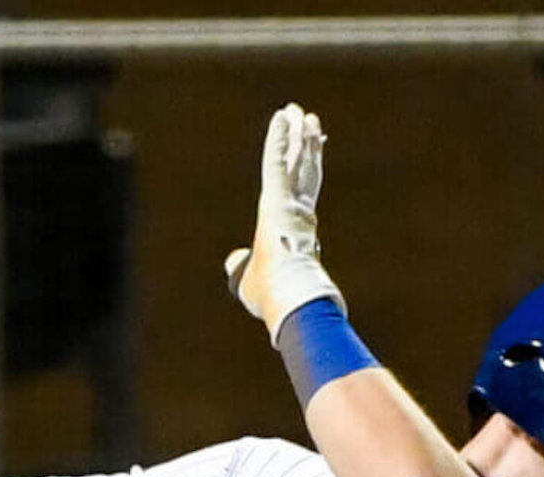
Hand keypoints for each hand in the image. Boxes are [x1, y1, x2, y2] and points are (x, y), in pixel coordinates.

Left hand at [224, 102, 346, 344]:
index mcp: (293, 227)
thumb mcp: (246, 278)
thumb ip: (240, 265)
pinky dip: (279, 138)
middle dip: (305, 143)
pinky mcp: (279, 198)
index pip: (302, 189)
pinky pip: (278, 161)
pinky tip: (281, 118)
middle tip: (307, 119)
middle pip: (303, 169)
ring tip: (301, 112)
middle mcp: (298, 211)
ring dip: (297, 134)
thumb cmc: (270, 294)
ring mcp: (292, 203)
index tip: (310, 147)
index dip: (306, 166)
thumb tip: (232, 260)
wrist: (287, 297)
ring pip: (297, 161)